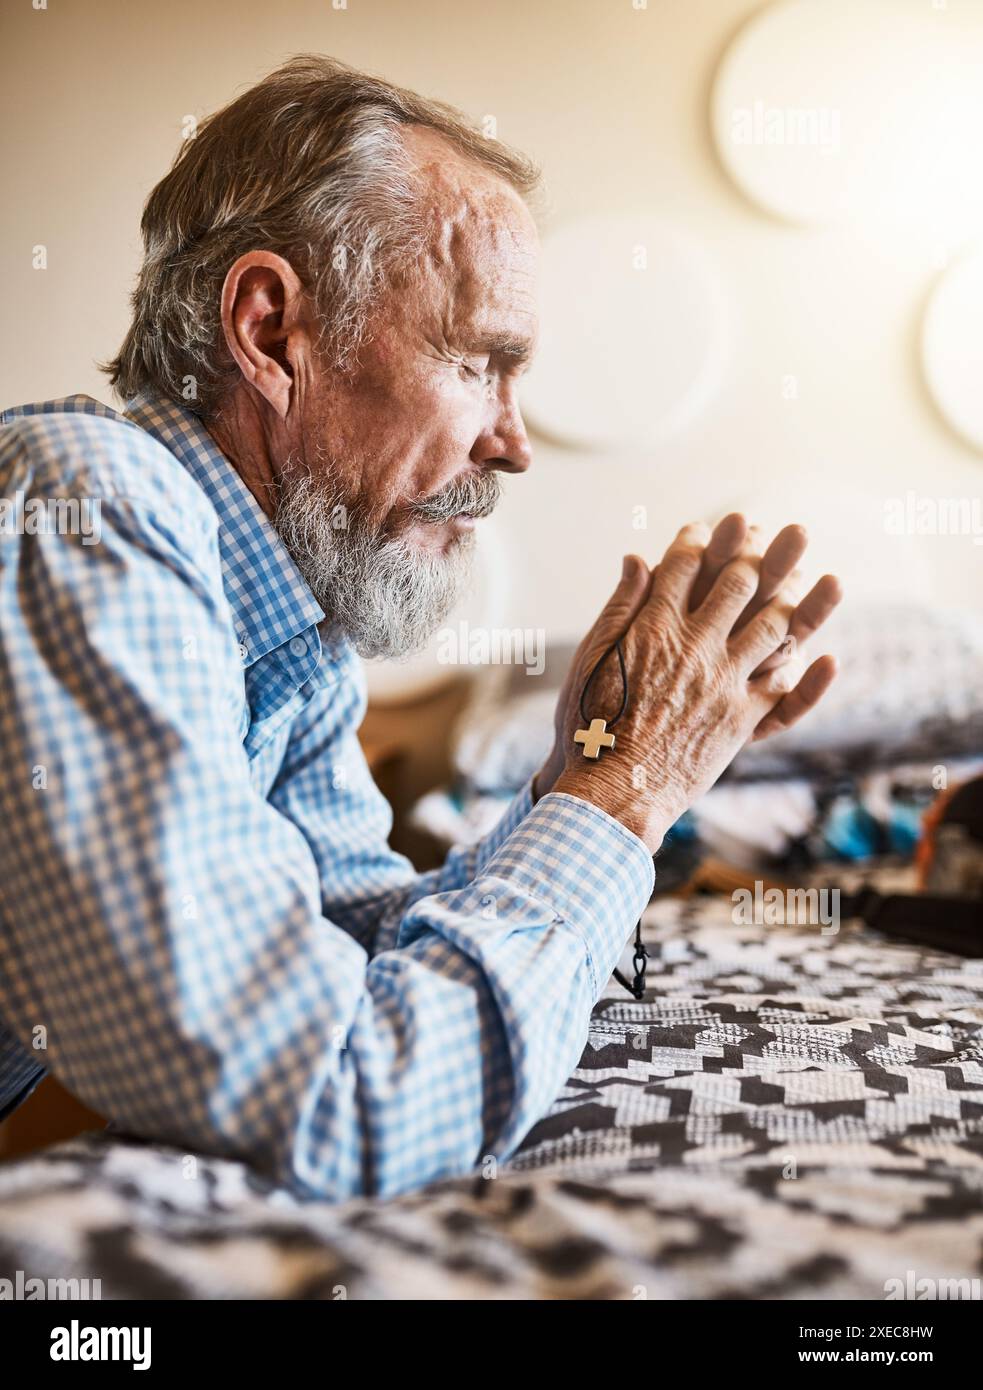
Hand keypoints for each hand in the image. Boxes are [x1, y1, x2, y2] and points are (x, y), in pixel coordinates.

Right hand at [535, 518, 841, 850]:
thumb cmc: (590, 726)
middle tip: (778, 532)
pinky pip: (785, 691)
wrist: (612, 789)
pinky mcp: (740, 720)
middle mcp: (695, 648)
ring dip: (795, 597)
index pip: (682, 567)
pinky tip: (826, 658)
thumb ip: (620, 607)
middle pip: (737, 585)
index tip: (706, 527)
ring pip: (771, 627)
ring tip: (811, 579)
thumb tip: (638, 558)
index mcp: (653, 629)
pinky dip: (809, 677)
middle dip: (760, 551)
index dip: (697, 541)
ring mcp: (723, 683)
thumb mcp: (592, 658)